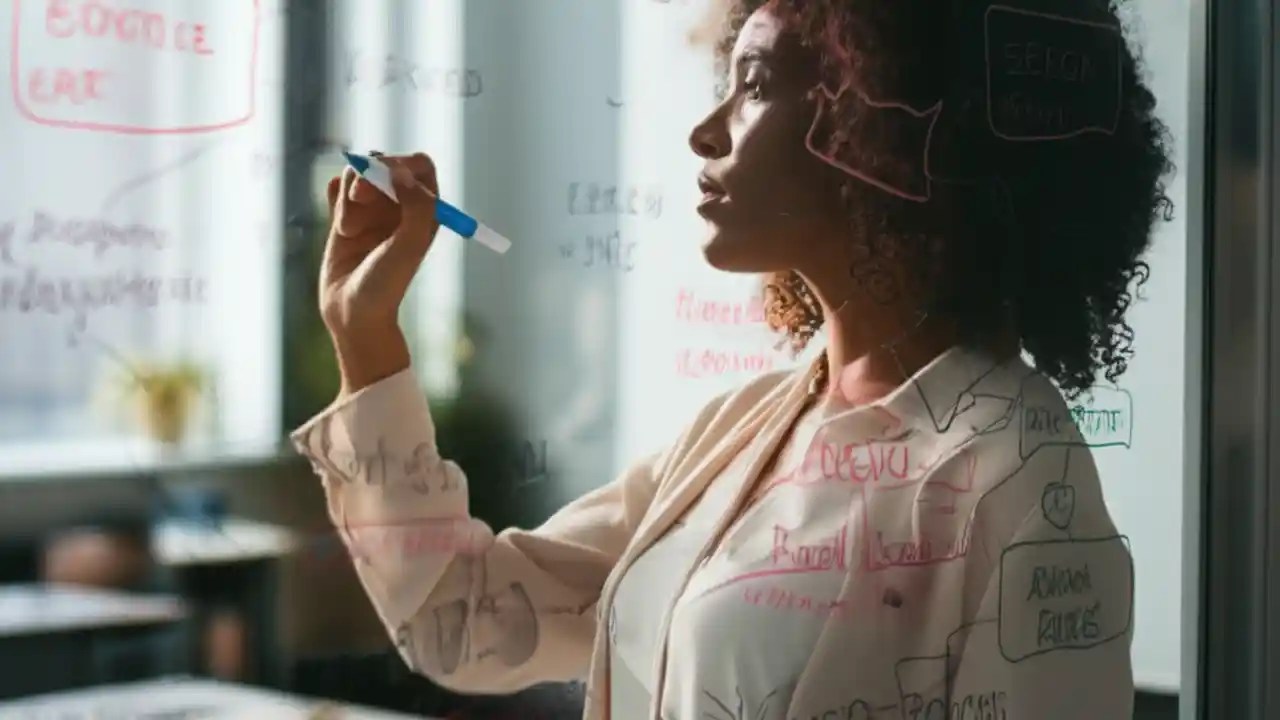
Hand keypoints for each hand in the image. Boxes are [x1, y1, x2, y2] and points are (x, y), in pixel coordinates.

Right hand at [320, 152, 440, 393]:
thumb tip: (400, 170)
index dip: (399, 162)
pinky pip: (337, 188)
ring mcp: (372, 209)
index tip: (383, 176)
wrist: (352, 312)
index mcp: (425, 210)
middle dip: (368, 174)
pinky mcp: (346, 215)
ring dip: (348, 196)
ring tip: (348, 230)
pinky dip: (334, 200)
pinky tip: (339, 227)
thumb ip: (416, 205)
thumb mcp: (410, 245)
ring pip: (356, 174)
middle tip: (360, 196)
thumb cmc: (387, 283)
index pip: (417, 165)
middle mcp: (401, 206)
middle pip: (383, 163)